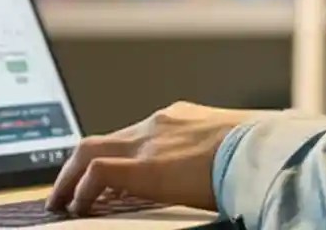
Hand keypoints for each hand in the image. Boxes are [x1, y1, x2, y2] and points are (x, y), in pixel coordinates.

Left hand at [44, 101, 259, 215]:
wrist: (264, 148)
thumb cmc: (261, 149)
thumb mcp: (234, 146)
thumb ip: (217, 153)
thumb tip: (228, 170)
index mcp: (181, 118)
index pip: (135, 133)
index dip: (116, 155)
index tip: (106, 175)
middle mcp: (158, 123)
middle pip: (104, 139)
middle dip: (81, 164)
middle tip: (68, 188)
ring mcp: (148, 142)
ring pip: (88, 151)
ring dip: (70, 178)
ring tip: (61, 201)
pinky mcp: (143, 166)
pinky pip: (96, 174)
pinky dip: (81, 190)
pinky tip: (77, 207)